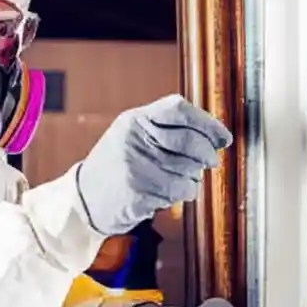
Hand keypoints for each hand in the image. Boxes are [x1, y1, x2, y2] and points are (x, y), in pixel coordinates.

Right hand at [76, 95, 232, 234]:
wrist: (84, 198)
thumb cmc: (116, 165)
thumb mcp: (132, 134)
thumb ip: (165, 128)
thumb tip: (214, 135)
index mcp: (134, 120)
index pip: (179, 109)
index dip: (207, 123)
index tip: (222, 136)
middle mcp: (134, 140)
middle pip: (190, 141)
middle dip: (207, 154)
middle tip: (211, 161)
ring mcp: (136, 167)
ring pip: (189, 169)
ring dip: (194, 177)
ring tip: (182, 178)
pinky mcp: (139, 193)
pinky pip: (180, 190)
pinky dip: (184, 193)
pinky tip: (172, 192)